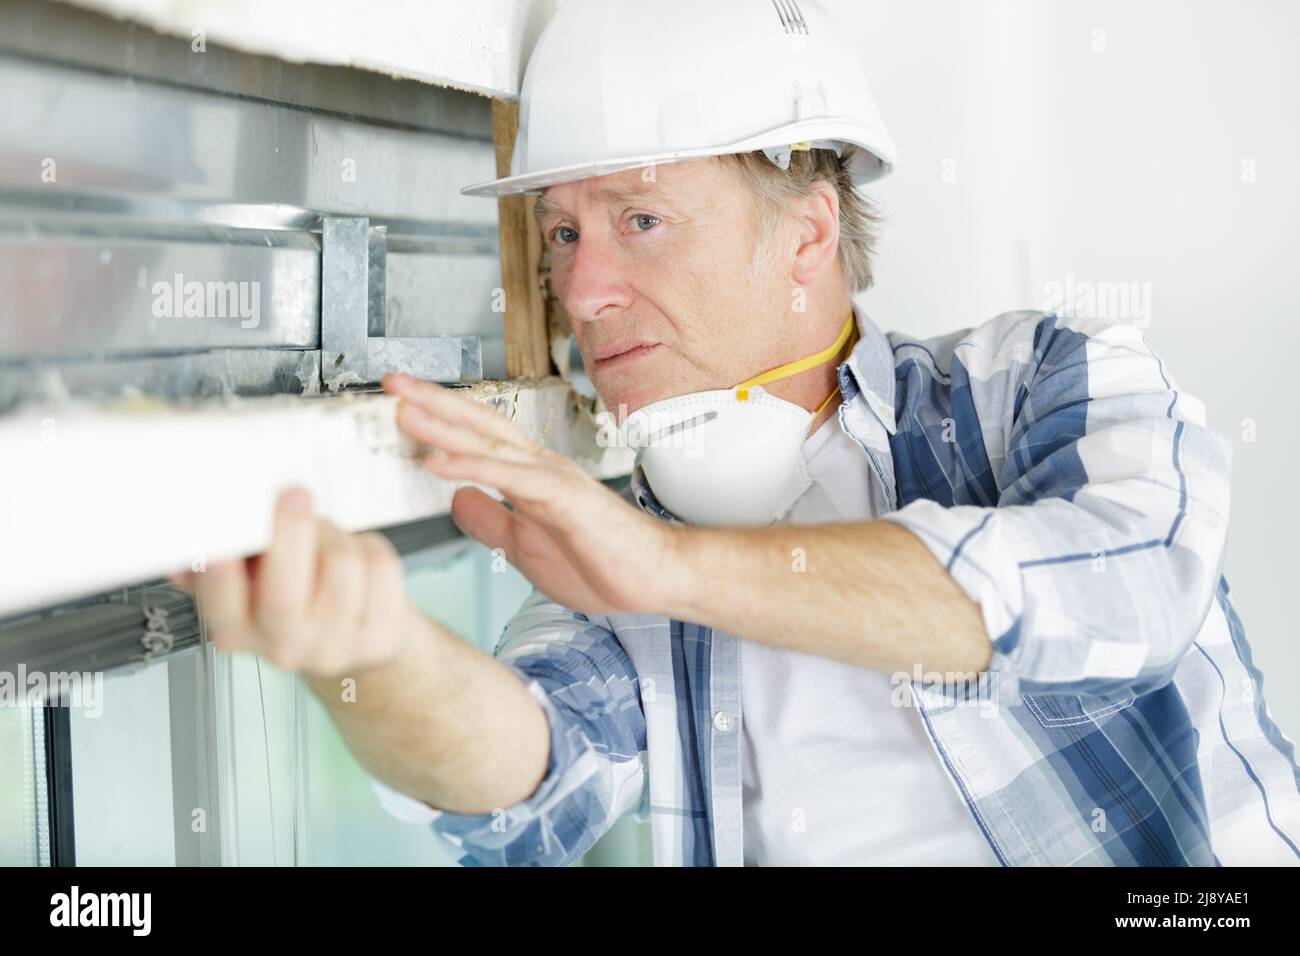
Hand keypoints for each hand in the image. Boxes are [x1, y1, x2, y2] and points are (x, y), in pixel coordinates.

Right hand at [170, 488, 418, 676]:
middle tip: (293, 493)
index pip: (222, 608)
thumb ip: (216, 564)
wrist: (358, 643)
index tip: (221, 545)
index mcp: (238, 629)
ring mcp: (336, 647)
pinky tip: (359, 557)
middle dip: (289, 535)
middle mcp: (284, 646)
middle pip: (283, 596)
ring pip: (339, 565)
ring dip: (334, 534)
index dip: (218, 578)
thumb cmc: (298, 596)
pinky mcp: (381, 638)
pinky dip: (369, 546)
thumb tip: (183, 553)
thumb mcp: (249, 581)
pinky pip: (379, 566)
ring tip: (328, 537)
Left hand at [384, 372, 676, 616]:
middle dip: (432, 402)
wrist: (655, 577)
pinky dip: (472, 466)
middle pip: (478, 424)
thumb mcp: (524, 547)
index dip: (438, 419)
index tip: (400, 406)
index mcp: (529, 477)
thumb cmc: (601, 562)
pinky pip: (510, 478)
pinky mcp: (563, 497)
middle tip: (391, 383)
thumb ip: (490, 520)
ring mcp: (552, 478)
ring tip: (403, 409)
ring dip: (443, 424)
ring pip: (490, 442)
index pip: (477, 437)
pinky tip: (439, 462)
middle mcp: (538, 467)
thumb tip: (456, 497)